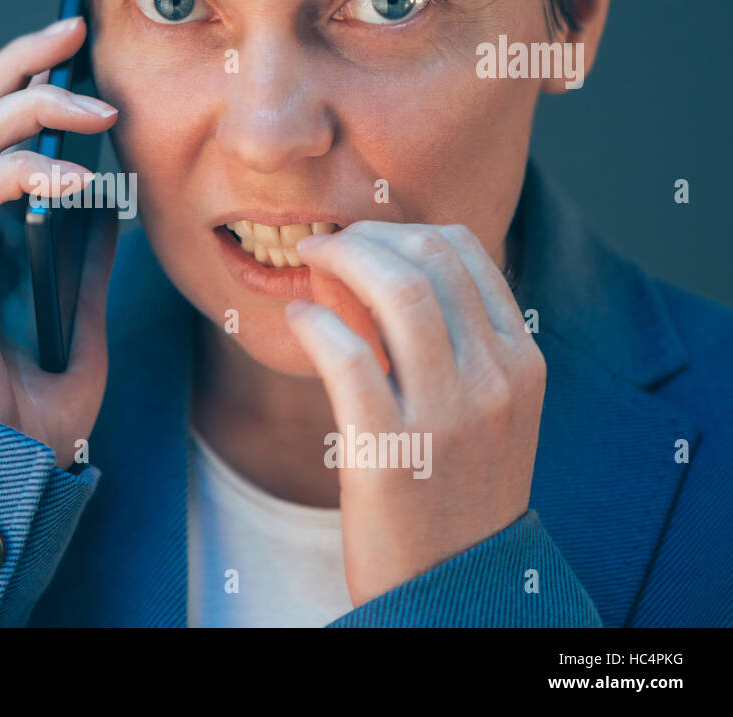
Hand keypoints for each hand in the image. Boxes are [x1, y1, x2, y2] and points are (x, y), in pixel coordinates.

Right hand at [0, 17, 119, 470]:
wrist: (1, 476)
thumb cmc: (32, 415)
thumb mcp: (80, 322)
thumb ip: (86, 262)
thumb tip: (111, 207)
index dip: (26, 80)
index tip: (81, 49)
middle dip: (16, 60)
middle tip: (72, 30)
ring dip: (28, 104)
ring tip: (93, 106)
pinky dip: (24, 170)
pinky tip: (78, 178)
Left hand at [283, 221, 544, 606]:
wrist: (456, 591)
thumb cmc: (456, 493)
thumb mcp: (487, 412)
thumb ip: (460, 346)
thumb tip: (392, 272)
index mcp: (523, 363)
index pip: (467, 253)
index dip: (404, 229)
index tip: (365, 236)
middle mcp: (497, 380)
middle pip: (430, 259)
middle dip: (366, 234)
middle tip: (325, 242)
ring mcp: (450, 415)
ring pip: (398, 290)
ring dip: (340, 258)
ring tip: (307, 262)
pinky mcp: (393, 451)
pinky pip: (348, 355)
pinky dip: (314, 322)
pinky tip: (298, 319)